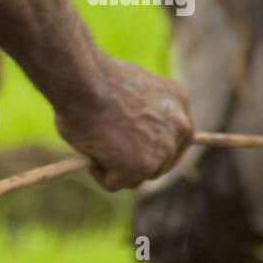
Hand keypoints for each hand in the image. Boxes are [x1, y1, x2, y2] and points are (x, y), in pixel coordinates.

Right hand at [55, 56, 192, 191]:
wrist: (83, 81)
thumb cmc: (92, 79)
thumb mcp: (126, 91)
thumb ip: (137, 114)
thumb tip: (121, 134)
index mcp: (177, 99)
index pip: (173, 135)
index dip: (150, 144)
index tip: (130, 148)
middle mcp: (179, 125)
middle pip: (160, 161)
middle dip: (134, 163)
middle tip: (108, 156)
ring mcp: (163, 149)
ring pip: (138, 176)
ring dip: (115, 169)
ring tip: (92, 147)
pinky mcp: (142, 168)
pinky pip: (115, 183)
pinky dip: (98, 173)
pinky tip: (88, 150)